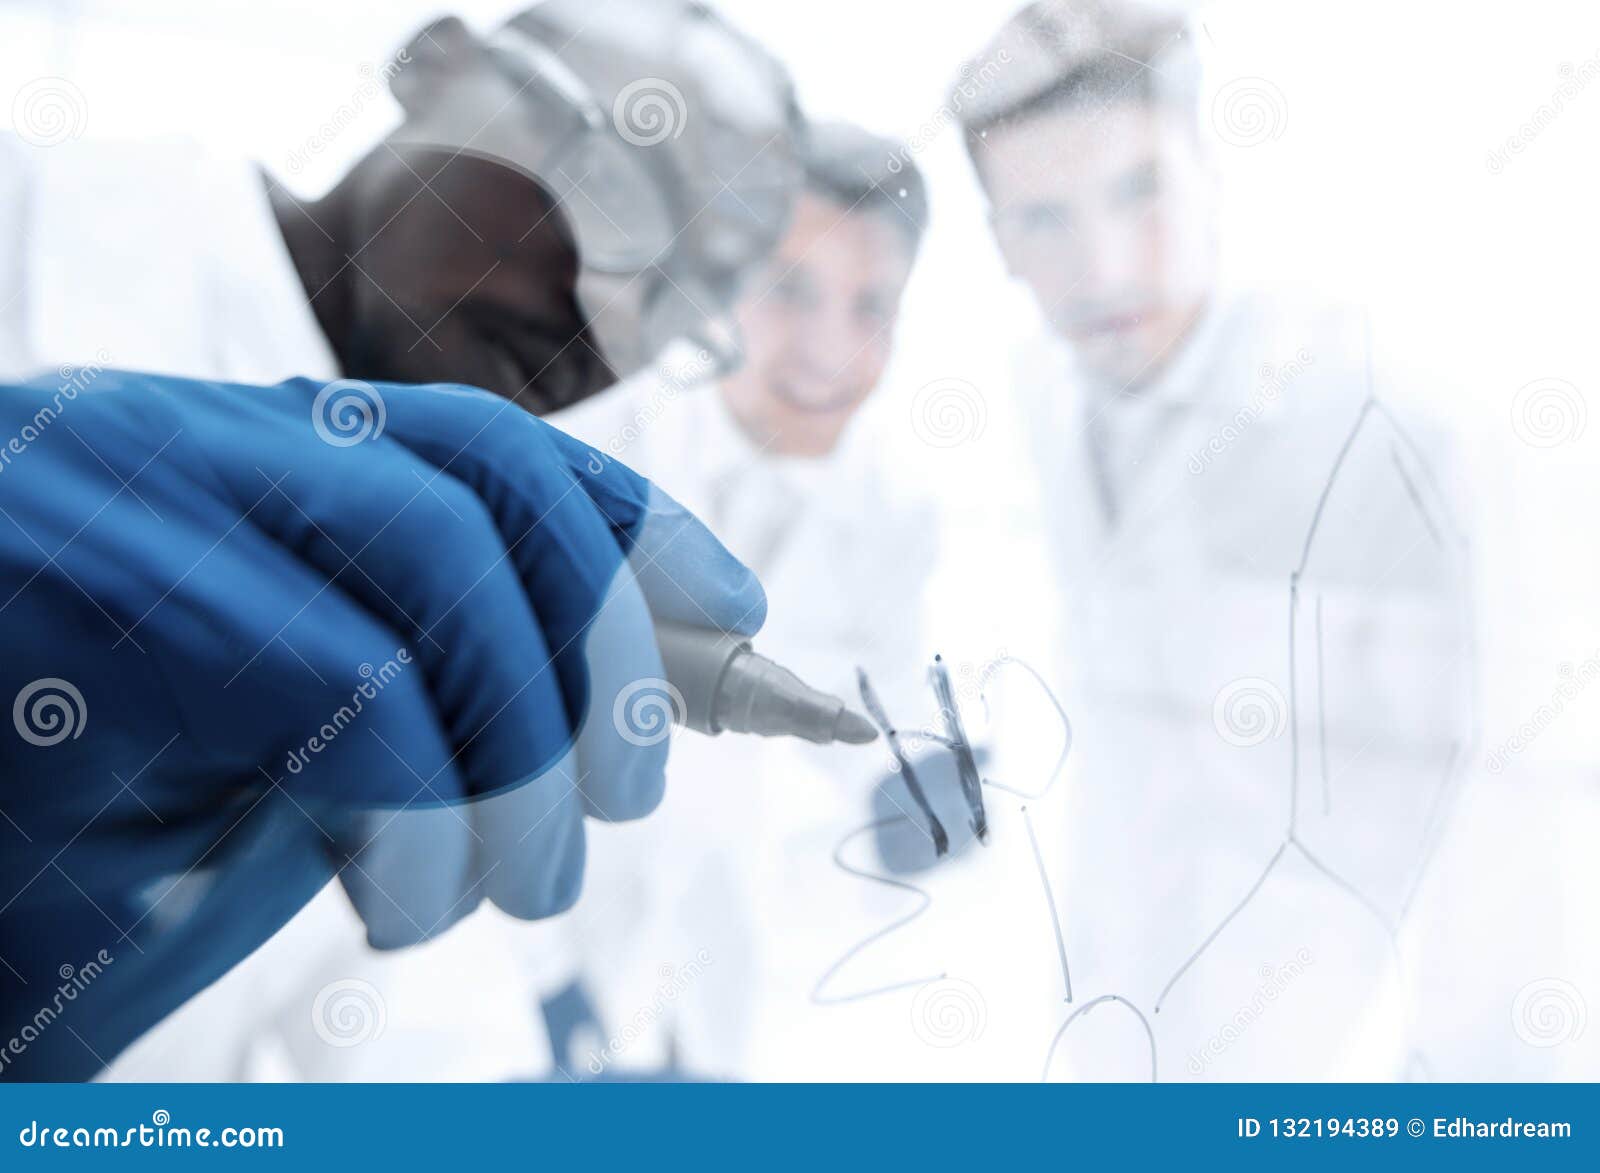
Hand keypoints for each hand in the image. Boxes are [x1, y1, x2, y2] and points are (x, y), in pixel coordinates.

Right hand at [0, 367, 763, 1077]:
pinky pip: (336, 670)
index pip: (484, 444)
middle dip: (601, 657)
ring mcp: (115, 490)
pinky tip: (401, 896)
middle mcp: (180, 441)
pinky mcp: (62, 588)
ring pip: (431, 553)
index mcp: (242, 467)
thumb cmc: (79, 855)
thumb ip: (437, 691)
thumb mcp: (295, 762)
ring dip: (525, 743)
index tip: (739, 614)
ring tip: (522, 887)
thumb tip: (642, 695)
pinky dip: (424, 796)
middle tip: (624, 813)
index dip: (633, 518)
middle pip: (485, 485)